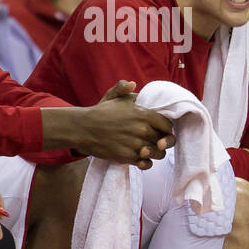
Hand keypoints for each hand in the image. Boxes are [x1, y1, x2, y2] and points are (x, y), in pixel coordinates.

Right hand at [41, 80, 175, 167]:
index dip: (165, 128)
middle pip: (165, 140)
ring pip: (159, 153)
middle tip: (155, 140)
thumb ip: (124, 88)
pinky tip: (141, 158)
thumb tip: (133, 84)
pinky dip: (146, 162)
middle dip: (161, 141)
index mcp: (143, 114)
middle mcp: (142, 130)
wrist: (81, 128)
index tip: (160, 129)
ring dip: (155, 152)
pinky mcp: (127, 157)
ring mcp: (136, 145)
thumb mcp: (113, 97)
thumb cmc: (100, 112)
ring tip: (148, 148)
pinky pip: (147, 164)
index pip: (167, 125)